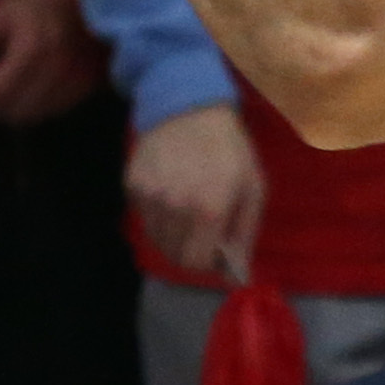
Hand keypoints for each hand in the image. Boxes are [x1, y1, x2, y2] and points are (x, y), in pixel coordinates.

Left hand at [0, 0, 105, 126]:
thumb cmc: (33, 0)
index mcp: (30, 52)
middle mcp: (55, 73)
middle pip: (13, 113)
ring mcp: (74, 83)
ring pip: (33, 118)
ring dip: (16, 110)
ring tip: (10, 86)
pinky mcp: (86, 88)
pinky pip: (53, 113)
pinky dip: (37, 107)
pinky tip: (32, 87)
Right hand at [126, 100, 262, 280]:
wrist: (189, 106)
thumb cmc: (229, 150)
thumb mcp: (253, 189)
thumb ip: (245, 236)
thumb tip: (236, 277)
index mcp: (208, 210)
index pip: (196, 263)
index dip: (207, 261)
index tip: (215, 246)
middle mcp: (174, 208)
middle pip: (174, 256)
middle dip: (190, 251)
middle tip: (201, 230)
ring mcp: (149, 196)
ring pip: (156, 239)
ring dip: (172, 234)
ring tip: (186, 209)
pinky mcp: (132, 184)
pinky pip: (143, 217)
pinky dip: (157, 214)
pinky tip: (170, 191)